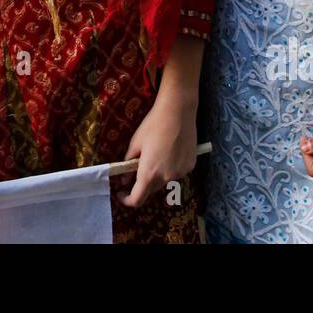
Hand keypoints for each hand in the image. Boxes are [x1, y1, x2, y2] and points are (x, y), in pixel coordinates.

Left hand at [117, 87, 198, 208]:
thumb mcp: (135, 144)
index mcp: (149, 174)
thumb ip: (129, 164)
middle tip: (139, 165)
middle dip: (143, 182)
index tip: (122, 192)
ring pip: (165, 181)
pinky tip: (171, 151)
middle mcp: (166, 178)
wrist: (178, 112)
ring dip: (158, 175)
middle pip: (151, 189)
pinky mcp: (190, 167)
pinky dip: (171, 167)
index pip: (137, 200)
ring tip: (158, 153)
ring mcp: (180, 174)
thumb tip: (124, 179)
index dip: (127, 199)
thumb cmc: (153, 125)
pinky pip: (177, 172)